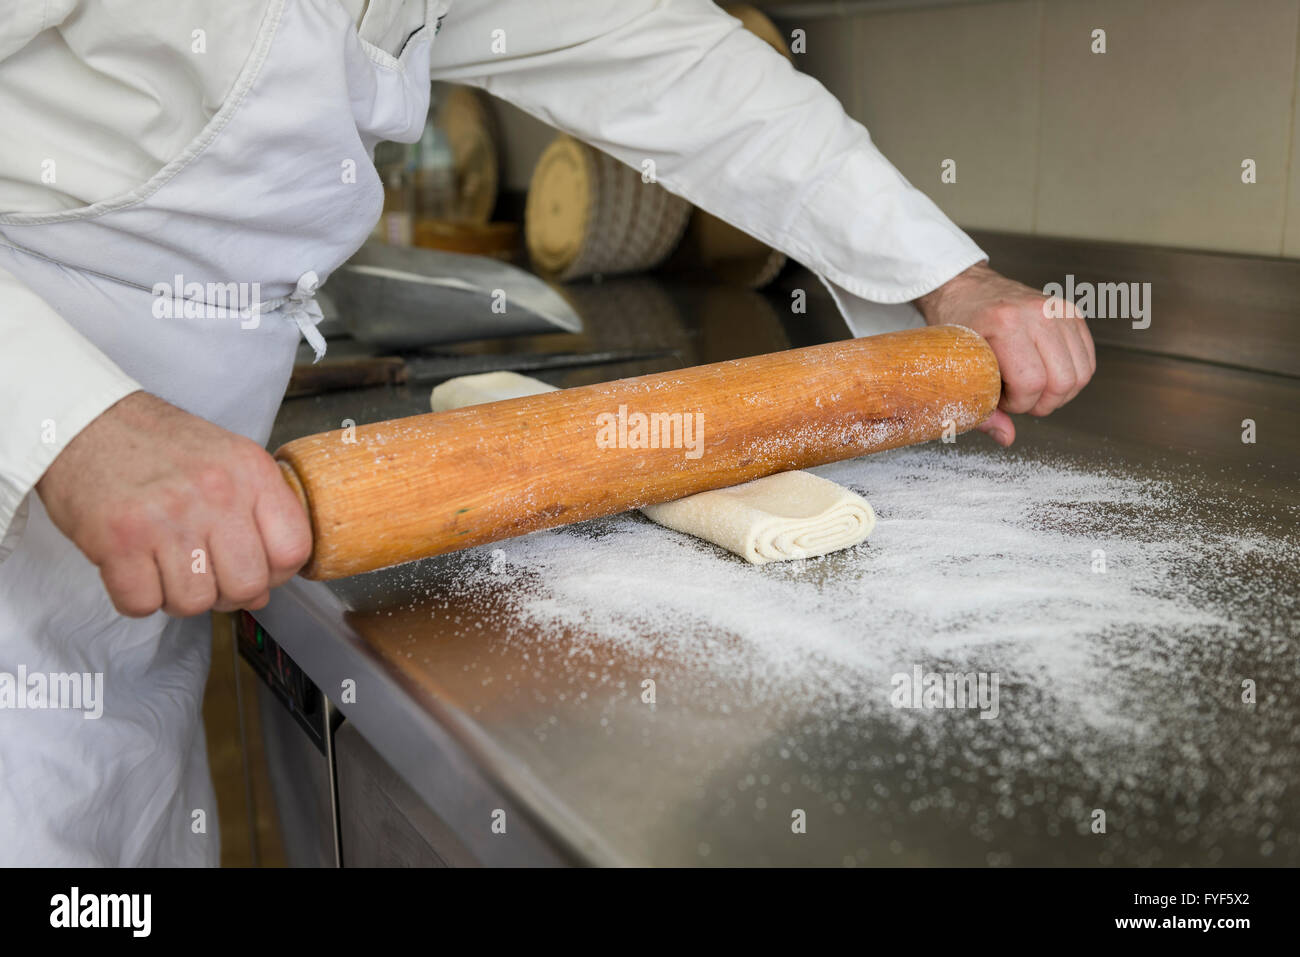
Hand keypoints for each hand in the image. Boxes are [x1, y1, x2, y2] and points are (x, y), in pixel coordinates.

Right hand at [36, 392, 311, 617]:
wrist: (83, 420)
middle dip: (226, 593)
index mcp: (251, 472)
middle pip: (247, 585)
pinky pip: (142, 604)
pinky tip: (134, 567)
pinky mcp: (118, 540)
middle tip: (205, 573)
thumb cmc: (157, 445)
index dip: (276, 574)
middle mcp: (216, 493)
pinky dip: (137, 597)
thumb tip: (262, 593)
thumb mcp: (226, 461)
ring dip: (178, 596)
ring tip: (165, 565)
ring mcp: (167, 518)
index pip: (294, 550)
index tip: (256, 569)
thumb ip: (255, 519)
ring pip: (195, 602)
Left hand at [914, 261, 1095, 445]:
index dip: (1019, 404)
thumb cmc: (958, 325)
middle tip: (1020, 399)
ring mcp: (1058, 310)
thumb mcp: (958, 366)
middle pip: (1062, 381)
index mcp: (1004, 323)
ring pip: (1081, 373)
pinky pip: (1088, 360)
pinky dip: (1071, 378)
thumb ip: (981, 407)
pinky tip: (1047, 377)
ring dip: (1059, 394)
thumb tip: (1006, 438)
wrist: (966, 287)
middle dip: (1042, 403)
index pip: (1032, 383)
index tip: (1002, 400)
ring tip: (1032, 389)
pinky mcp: (1072, 313)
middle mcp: (1036, 313)